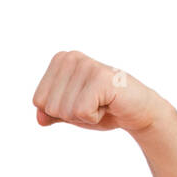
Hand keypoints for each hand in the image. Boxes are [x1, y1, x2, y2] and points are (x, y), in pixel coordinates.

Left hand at [31, 51, 162, 132]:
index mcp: (60, 60)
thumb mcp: (70, 113)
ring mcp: (86, 65)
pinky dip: (95, 118)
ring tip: (102, 103)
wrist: (138, 111)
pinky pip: (81, 112)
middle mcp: (71, 57)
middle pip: (49, 107)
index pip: (38, 101)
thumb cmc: (103, 109)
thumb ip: (51, 113)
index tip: (82, 102)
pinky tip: (109, 105)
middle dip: (71, 115)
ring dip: (84, 117)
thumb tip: (40, 118)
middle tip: (94, 104)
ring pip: (64, 111)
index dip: (60, 112)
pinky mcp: (100, 78)